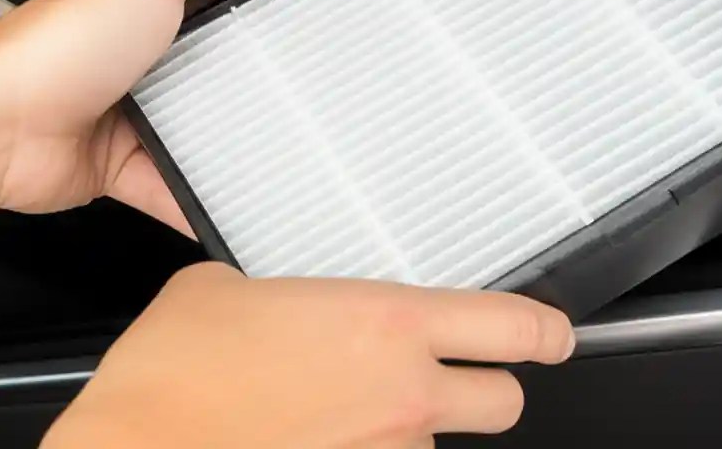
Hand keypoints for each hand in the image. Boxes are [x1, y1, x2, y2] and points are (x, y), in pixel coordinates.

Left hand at [0, 0, 300, 229]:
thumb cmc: (59, 44)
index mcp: (145, 0)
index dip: (260, 4)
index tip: (308, 19)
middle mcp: (139, 55)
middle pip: (216, 69)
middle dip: (257, 83)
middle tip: (306, 93)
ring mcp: (131, 113)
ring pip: (201, 132)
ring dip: (235, 145)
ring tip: (285, 153)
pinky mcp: (122, 166)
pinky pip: (174, 187)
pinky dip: (202, 201)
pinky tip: (239, 206)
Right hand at [41, 263, 575, 447]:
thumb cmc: (170, 376)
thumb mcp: (223, 289)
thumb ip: (282, 294)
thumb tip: (281, 306)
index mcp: (383, 325)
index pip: (514, 328)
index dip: (547, 331)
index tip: (551, 333)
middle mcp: (401, 397)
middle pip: (507, 404)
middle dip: (488, 389)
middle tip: (449, 377)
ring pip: (432, 446)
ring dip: (402, 429)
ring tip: (333, 412)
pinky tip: (309, 436)